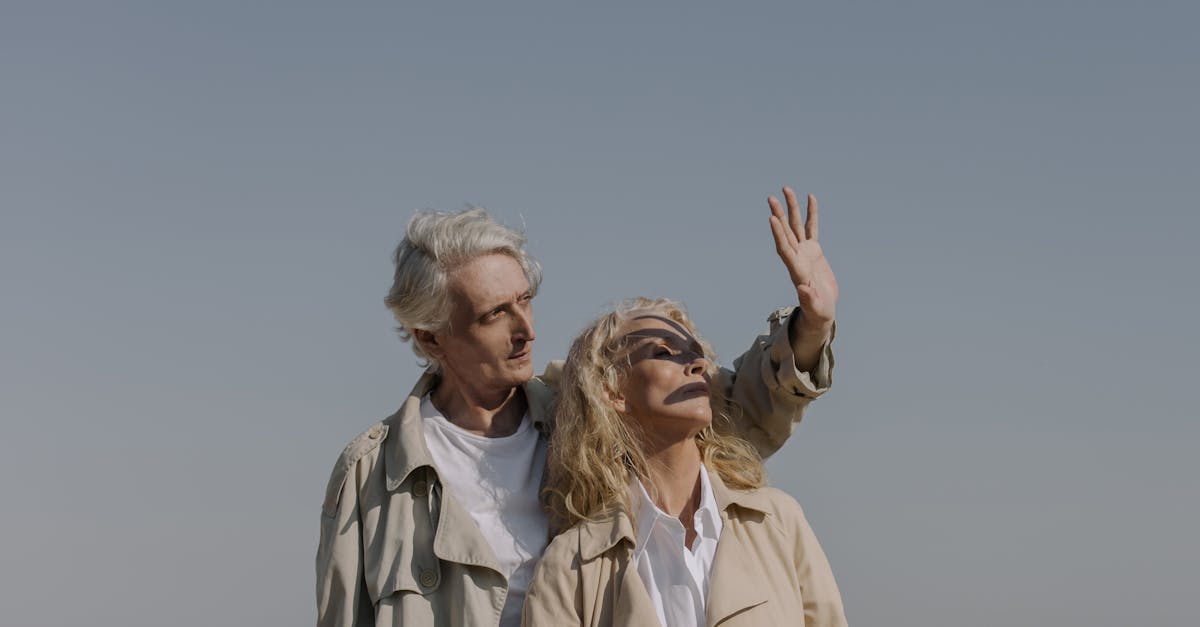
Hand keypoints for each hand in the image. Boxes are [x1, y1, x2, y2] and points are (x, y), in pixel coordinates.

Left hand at [768, 188, 837, 334]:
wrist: (820, 311)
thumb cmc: (818, 313)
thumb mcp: (816, 308)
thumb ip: (809, 299)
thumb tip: (803, 289)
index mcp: (796, 270)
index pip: (784, 249)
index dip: (778, 234)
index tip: (772, 219)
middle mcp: (797, 258)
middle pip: (786, 233)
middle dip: (779, 215)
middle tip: (771, 198)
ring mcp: (804, 253)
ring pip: (796, 226)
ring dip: (791, 209)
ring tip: (786, 189)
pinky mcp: (814, 251)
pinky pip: (812, 228)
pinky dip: (811, 213)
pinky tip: (810, 197)